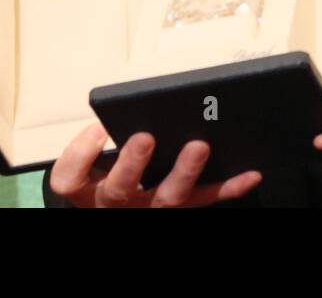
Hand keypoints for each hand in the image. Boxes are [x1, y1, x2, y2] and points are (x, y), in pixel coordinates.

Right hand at [49, 122, 261, 206]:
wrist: (121, 209)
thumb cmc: (105, 174)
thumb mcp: (90, 161)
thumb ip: (98, 140)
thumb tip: (118, 112)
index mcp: (87, 188)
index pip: (69, 179)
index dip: (80, 154)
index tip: (97, 128)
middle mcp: (115, 204)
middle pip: (119, 192)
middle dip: (132, 164)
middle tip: (145, 137)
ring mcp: (150, 210)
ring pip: (167, 200)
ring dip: (184, 172)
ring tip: (199, 146)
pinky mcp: (181, 209)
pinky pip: (206, 200)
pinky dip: (230, 187)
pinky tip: (251, 174)